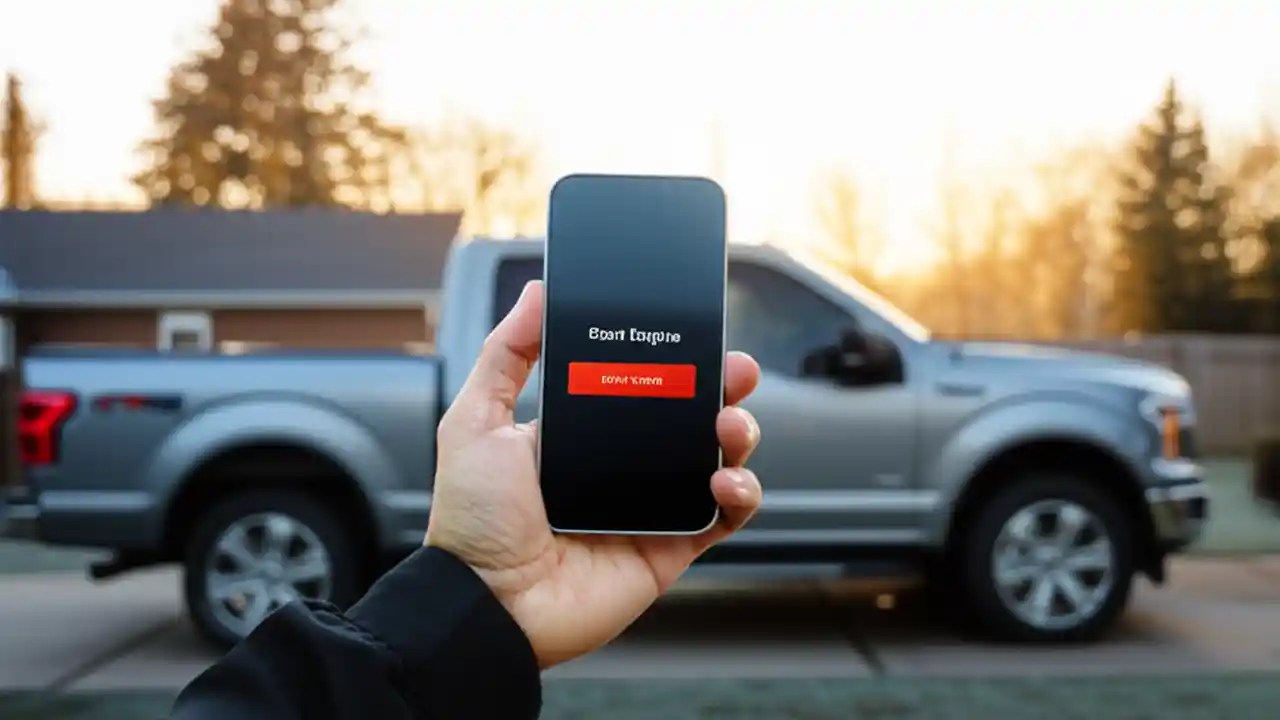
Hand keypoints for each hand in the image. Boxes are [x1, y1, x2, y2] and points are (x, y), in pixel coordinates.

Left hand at [426, 280, 762, 667]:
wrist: (489, 600)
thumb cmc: (473, 519)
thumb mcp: (475, 421)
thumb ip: (507, 354)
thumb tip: (538, 290)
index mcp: (583, 433)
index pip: (643, 384)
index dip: (676, 359)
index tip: (698, 333)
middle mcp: (622, 466)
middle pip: (691, 416)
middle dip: (723, 387)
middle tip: (736, 370)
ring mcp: (650, 507)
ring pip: (717, 459)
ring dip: (737, 435)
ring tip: (730, 426)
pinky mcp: (671, 548)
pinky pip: (723, 517)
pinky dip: (740, 495)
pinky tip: (726, 480)